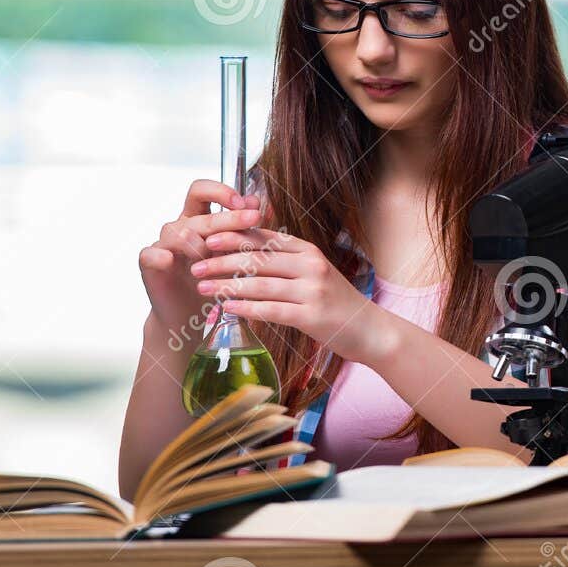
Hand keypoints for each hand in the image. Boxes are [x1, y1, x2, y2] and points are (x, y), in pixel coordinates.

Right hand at [138, 180, 263, 346]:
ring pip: (177, 232)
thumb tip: (256, 200)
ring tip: (214, 258)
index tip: (246, 204)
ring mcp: (162, 244)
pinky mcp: (149, 263)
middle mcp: (179, 226)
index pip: (201, 191)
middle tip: (253, 220)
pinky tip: (171, 260)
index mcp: (197, 218)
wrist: (190, 311)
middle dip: (228, 218)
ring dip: (199, 244)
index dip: (220, 191)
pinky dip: (160, 256)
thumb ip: (241, 227)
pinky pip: (150, 254)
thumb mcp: (232, 251)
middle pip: (199, 215)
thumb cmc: (213, 277)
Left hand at [189, 227, 393, 363]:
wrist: (370, 329)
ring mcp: (313, 291)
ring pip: (261, 284)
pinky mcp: (312, 316)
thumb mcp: (315, 273)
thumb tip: (247, 253)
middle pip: (259, 259)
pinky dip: (247, 309)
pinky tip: (227, 309)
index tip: (207, 238)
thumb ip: (286, 262)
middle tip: (196, 266)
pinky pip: (272, 310)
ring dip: (228, 286)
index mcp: (309, 251)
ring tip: (203, 288)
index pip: (266, 238)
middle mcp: (311, 266)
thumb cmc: (336, 302)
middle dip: (223, 261)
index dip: (234, 236)